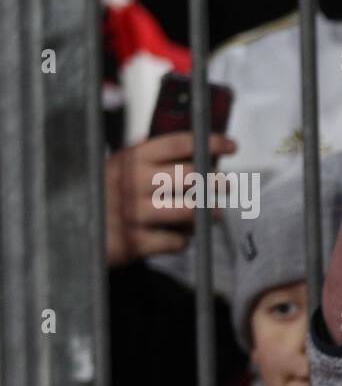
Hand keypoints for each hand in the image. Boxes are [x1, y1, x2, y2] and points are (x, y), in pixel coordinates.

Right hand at [105, 132, 238, 266]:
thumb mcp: (119, 167)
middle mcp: (131, 182)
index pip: (178, 143)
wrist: (66, 227)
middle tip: (226, 187)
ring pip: (189, 211)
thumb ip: (148, 157)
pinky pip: (176, 241)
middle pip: (191, 176)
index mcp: (131, 158)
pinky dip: (185, 239)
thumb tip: (197, 147)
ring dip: (208, 214)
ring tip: (215, 214)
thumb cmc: (104, 194)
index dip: (209, 142)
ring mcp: (132, 213)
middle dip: (217, 182)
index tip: (231, 145)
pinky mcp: (133, 243)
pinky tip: (181, 236)